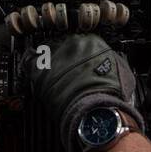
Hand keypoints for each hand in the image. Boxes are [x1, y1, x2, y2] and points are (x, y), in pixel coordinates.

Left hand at [24, 33, 143, 151]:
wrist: (96, 111)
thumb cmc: (110, 95)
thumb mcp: (121, 71)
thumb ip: (110, 60)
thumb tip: (108, 61)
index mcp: (92, 41)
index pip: (81, 41)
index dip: (79, 54)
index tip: (78, 62)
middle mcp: (71, 43)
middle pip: (63, 45)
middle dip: (64, 57)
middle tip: (66, 71)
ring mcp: (54, 55)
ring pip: (46, 51)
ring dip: (48, 61)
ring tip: (52, 73)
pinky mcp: (40, 69)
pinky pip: (29, 60)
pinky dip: (30, 64)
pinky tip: (32, 69)